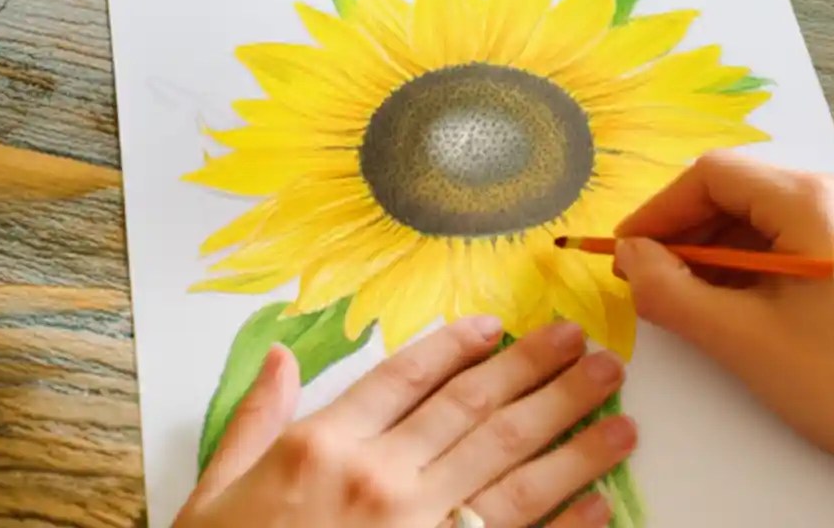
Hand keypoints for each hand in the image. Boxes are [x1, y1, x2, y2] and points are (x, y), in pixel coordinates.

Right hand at [175, 318, 635, 527]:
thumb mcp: (215, 492)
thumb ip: (255, 421)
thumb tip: (279, 355)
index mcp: (324, 446)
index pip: (406, 377)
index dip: (458, 345)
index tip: (500, 327)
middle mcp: (381, 481)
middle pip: (476, 411)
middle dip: (538, 372)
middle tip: (587, 346)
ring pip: (511, 470)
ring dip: (571, 435)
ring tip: (618, 408)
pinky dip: (565, 524)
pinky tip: (601, 500)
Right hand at [612, 150, 833, 476]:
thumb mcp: (739, 338)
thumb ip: (669, 290)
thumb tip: (629, 257)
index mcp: (813, 200)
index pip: (712, 175)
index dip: (659, 211)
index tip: (626, 254)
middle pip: (737, 190)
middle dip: (684, 232)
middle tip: (646, 280)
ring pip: (761, 215)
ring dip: (714, 250)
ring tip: (684, 298)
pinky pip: (789, 237)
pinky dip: (750, 263)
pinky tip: (729, 302)